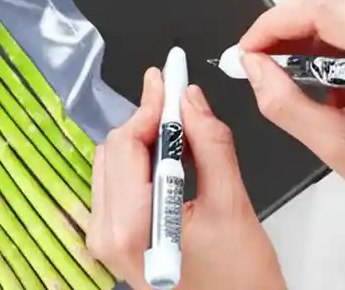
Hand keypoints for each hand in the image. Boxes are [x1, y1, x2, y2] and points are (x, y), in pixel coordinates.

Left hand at [87, 67, 284, 289]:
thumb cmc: (238, 284)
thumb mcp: (232, 206)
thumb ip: (210, 144)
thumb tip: (191, 101)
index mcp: (130, 224)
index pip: (128, 141)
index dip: (152, 103)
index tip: (169, 75)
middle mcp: (107, 233)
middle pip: (116, 148)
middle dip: (150, 121)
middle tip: (184, 101)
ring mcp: (106, 240)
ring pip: (114, 163)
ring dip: (147, 142)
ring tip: (186, 137)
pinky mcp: (114, 242)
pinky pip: (118, 185)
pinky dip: (143, 165)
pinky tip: (175, 162)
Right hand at [237, 0, 344, 239]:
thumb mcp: (331, 144)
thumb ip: (281, 99)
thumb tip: (252, 65)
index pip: (323, 9)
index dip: (275, 23)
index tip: (250, 49)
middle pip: (332, 4)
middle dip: (287, 29)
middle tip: (261, 61)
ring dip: (310, 37)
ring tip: (291, 73)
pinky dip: (335, 44)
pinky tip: (326, 76)